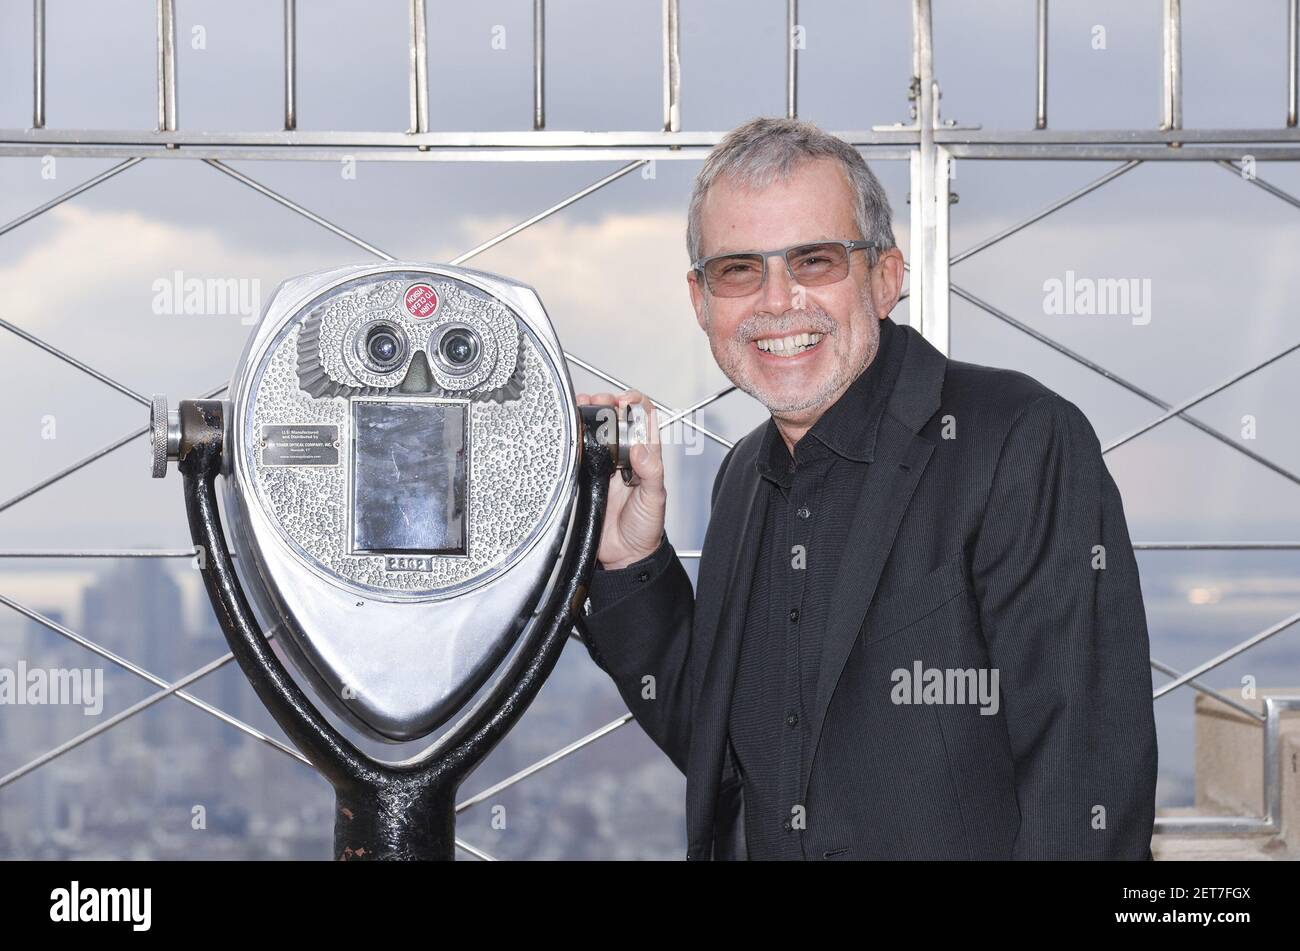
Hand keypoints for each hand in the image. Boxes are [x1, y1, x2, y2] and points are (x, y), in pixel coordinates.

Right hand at [576, 389, 665, 569]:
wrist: (624, 555)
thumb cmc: (645, 528)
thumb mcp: (654, 498)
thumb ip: (651, 472)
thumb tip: (640, 448)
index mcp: (644, 456)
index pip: (643, 419)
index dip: (636, 404)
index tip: (626, 401)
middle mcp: (622, 456)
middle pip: (615, 418)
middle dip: (607, 402)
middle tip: (601, 402)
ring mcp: (602, 465)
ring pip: (594, 430)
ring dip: (588, 414)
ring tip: (583, 407)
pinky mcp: (583, 477)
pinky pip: (577, 453)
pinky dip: (572, 437)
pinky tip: (569, 428)